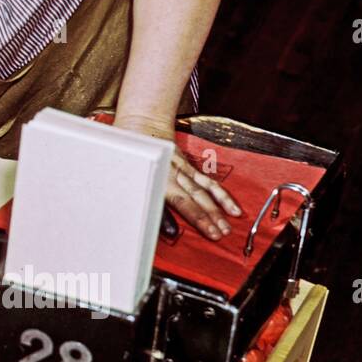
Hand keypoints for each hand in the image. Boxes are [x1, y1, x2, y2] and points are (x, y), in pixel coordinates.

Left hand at [112, 115, 241, 241]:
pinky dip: (220, 195)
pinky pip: (208, 182)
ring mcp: (183, 170)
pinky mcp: (189, 167)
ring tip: (227, 227)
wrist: (142, 126)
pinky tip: (232, 207)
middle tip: (220, 235)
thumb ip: (147, 201)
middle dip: (207, 218)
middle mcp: (173, 175)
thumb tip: (166, 228)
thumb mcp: (129, 175)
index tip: (194, 232)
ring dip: (216, 210)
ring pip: (203, 192)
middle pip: (194, 199)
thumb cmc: (132, 154)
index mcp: (157, 178)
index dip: (190, 218)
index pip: (178, 202)